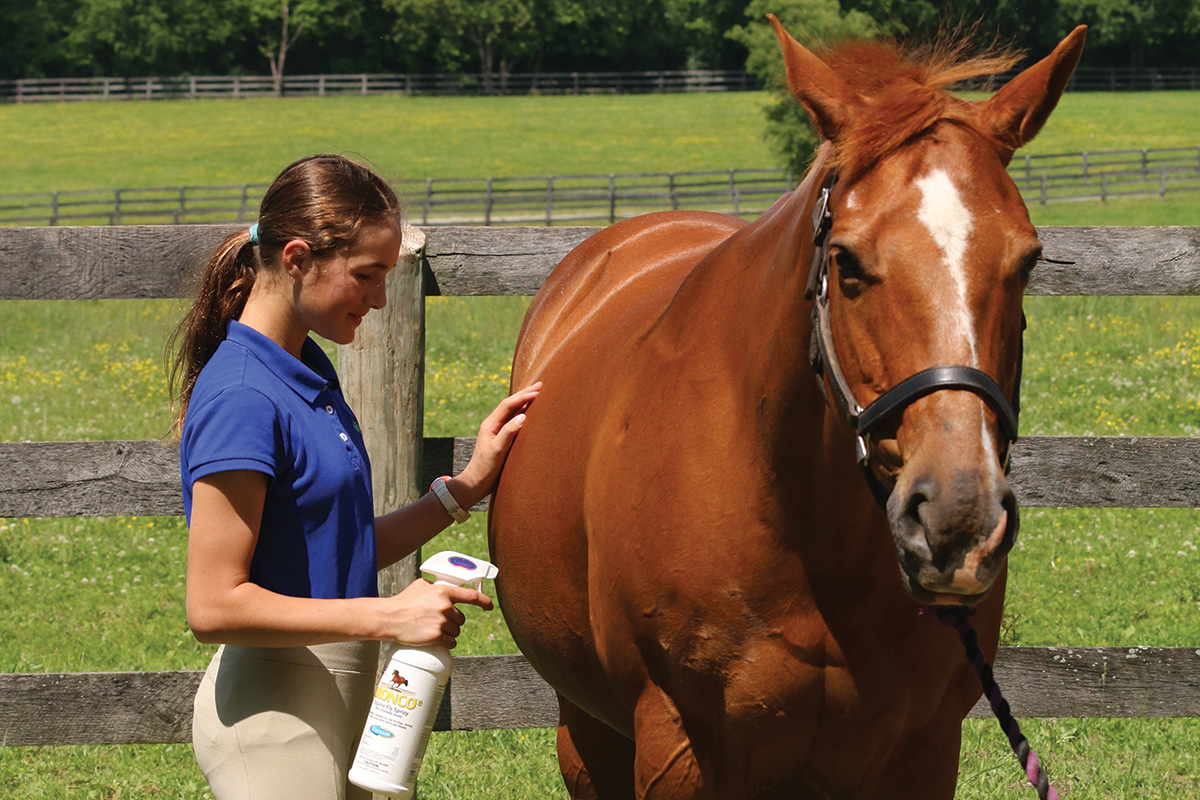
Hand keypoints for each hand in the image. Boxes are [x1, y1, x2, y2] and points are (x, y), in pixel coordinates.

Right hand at [379, 579, 493, 648]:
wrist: (390, 618)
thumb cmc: (403, 601)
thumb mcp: (421, 585)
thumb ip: (436, 586)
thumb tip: (445, 587)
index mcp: (444, 592)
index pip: (471, 596)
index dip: (484, 601)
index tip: (490, 606)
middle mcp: (445, 606)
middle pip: (461, 619)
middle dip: (453, 621)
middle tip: (438, 621)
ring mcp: (441, 622)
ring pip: (456, 631)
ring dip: (449, 632)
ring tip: (433, 629)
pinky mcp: (436, 636)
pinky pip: (451, 642)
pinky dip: (447, 642)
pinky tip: (439, 640)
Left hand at [454, 381, 540, 507]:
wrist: (476, 482)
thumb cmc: (485, 468)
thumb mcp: (497, 450)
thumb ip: (509, 432)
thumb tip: (523, 416)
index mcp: (490, 424)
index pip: (508, 405)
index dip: (523, 396)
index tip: (538, 391)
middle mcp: (493, 424)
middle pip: (510, 404)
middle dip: (525, 394)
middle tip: (541, 385)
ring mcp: (497, 430)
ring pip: (512, 411)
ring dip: (525, 401)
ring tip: (538, 393)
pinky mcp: (501, 438)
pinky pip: (513, 420)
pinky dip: (523, 412)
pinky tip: (531, 411)